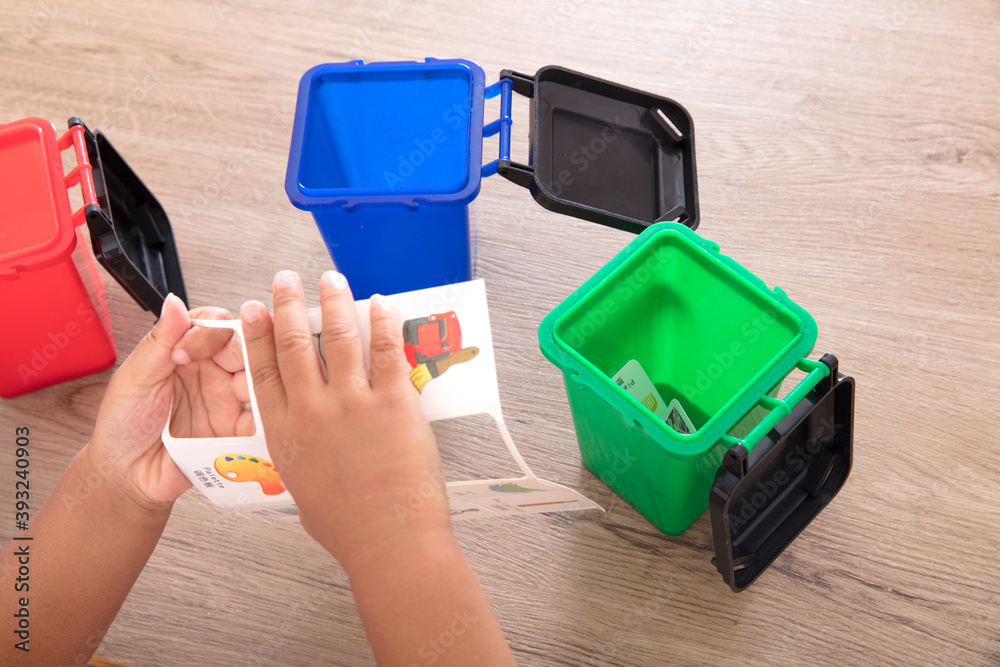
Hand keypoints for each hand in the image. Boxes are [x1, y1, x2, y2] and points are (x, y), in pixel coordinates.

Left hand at [88, 295, 252, 511]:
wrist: (125, 475)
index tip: (188, 352)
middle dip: (243, 353)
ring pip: (259, 379)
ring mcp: (226, 401)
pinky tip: (256, 417)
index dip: (211, 332)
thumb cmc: (122, 426)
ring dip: (258, 381)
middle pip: (245, 349)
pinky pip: (261, 420)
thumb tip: (174, 303)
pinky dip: (266, 418)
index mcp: (185, 353)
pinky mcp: (236, 431)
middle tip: (225, 370)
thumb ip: (159, 342)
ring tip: (240, 393)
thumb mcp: (134, 380)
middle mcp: (210, 373)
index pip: (215, 325)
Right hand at [240, 270, 451, 573]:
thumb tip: (310, 446)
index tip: (252, 311)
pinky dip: (380, 322)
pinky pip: (384, 350)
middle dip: (286, 306)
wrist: (388, 542)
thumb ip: (302, 456)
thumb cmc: (350, 528)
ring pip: (335, 337)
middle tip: (284, 281)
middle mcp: (313, 411)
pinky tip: (378, 303)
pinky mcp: (392, 401)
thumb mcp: (305, 490)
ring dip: (331, 302)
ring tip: (329, 279)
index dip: (256, 336)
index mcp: (286, 434)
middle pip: (291, 345)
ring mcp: (352, 403)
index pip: (263, 372)